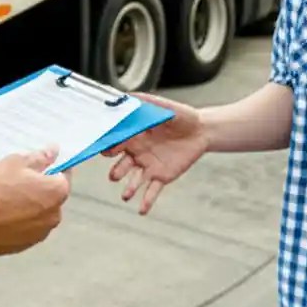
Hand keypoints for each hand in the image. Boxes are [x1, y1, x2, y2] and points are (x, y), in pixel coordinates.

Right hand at [0, 146, 71, 256]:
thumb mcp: (15, 163)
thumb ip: (39, 157)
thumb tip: (55, 151)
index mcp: (58, 192)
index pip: (64, 175)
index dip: (51, 168)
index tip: (38, 164)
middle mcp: (54, 216)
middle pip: (51, 197)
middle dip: (39, 189)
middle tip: (16, 181)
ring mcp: (39, 234)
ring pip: (38, 214)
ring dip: (29, 207)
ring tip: (5, 199)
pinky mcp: (23, 247)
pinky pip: (25, 229)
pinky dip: (18, 222)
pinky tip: (0, 216)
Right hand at [103, 92, 206, 214]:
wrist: (201, 130)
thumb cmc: (179, 115)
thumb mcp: (162, 106)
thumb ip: (145, 102)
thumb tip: (126, 96)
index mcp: (134, 137)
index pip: (117, 144)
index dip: (110, 148)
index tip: (106, 151)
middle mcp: (137, 153)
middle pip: (122, 165)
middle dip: (117, 171)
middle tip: (114, 176)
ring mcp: (148, 166)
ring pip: (134, 180)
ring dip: (129, 188)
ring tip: (126, 195)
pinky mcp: (162, 176)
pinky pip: (152, 191)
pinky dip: (146, 201)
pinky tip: (141, 210)